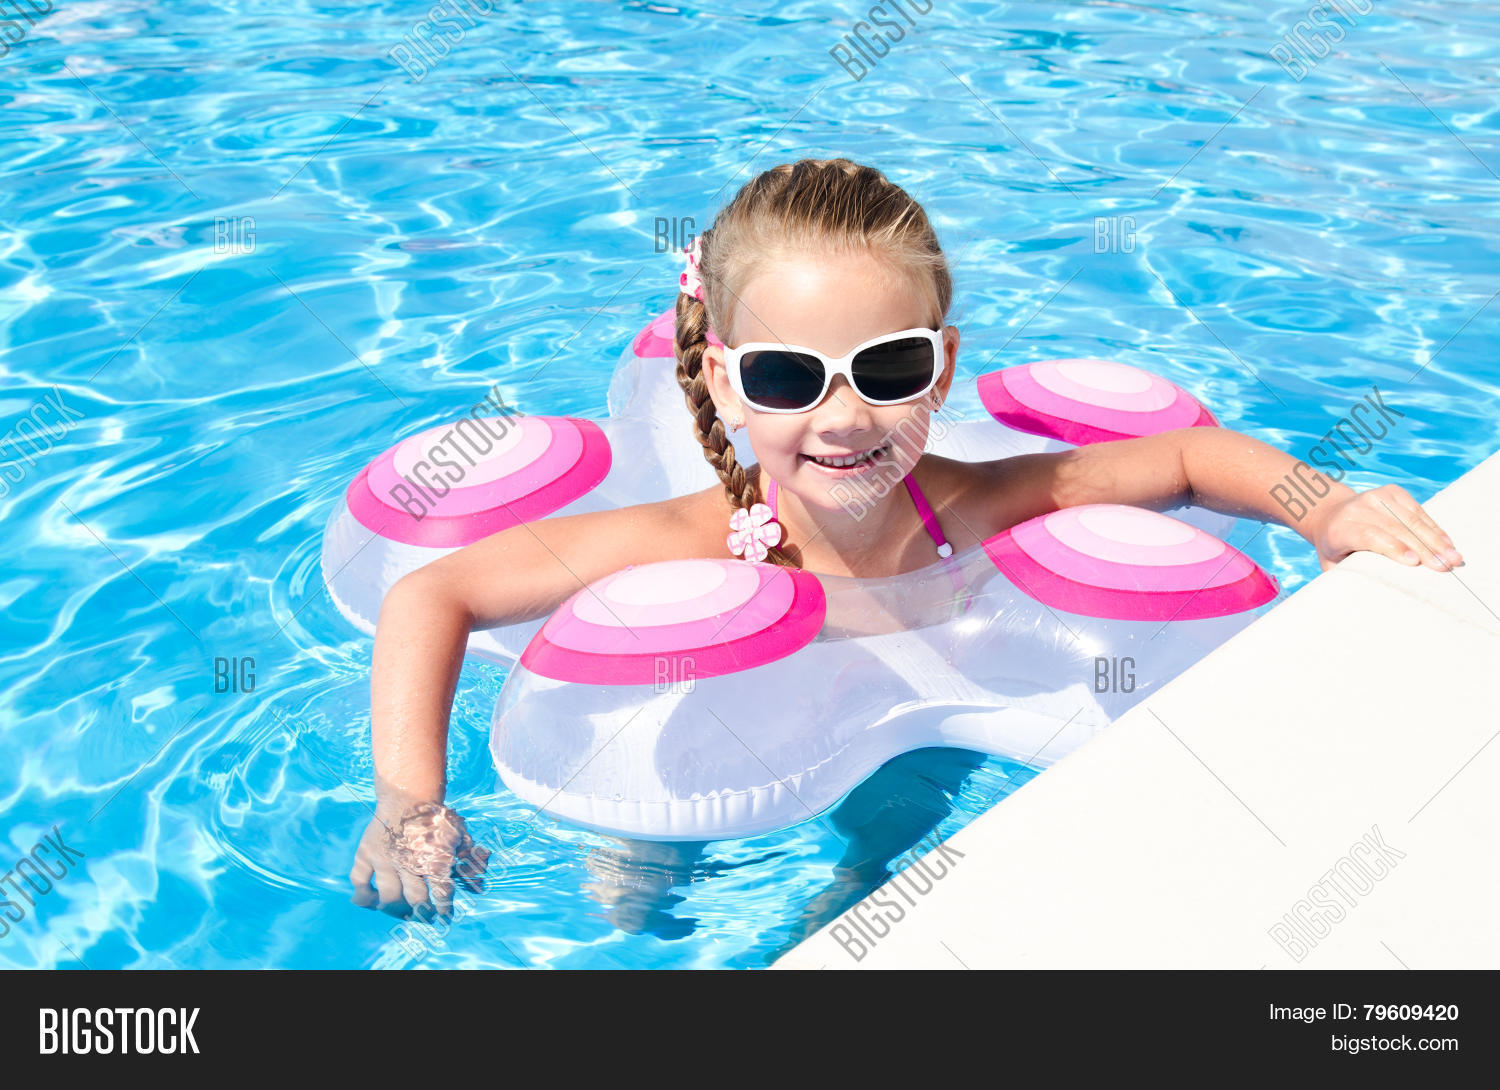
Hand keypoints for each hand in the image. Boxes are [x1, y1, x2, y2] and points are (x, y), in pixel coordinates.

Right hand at [349, 803, 489, 916]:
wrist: (408, 794)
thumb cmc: (437, 817)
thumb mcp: (459, 836)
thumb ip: (469, 862)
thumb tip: (479, 887)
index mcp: (435, 859)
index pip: (442, 894)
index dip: (444, 910)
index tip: (443, 917)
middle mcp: (410, 863)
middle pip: (415, 901)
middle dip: (421, 914)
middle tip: (423, 917)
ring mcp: (386, 860)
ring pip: (388, 898)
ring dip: (395, 910)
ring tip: (400, 913)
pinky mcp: (367, 854)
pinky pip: (360, 881)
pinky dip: (362, 896)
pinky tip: (368, 902)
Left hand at [1308, 484, 1462, 572]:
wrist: (1330, 515)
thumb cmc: (1335, 548)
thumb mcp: (1332, 565)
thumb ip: (1347, 577)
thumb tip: (1368, 603)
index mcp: (1340, 529)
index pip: (1370, 536)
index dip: (1393, 548)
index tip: (1414, 563)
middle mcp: (1357, 509)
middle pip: (1396, 528)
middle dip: (1424, 549)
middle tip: (1445, 566)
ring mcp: (1375, 496)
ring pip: (1411, 519)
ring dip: (1435, 539)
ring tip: (1453, 558)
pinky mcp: (1391, 491)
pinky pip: (1417, 510)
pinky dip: (1434, 527)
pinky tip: (1446, 543)